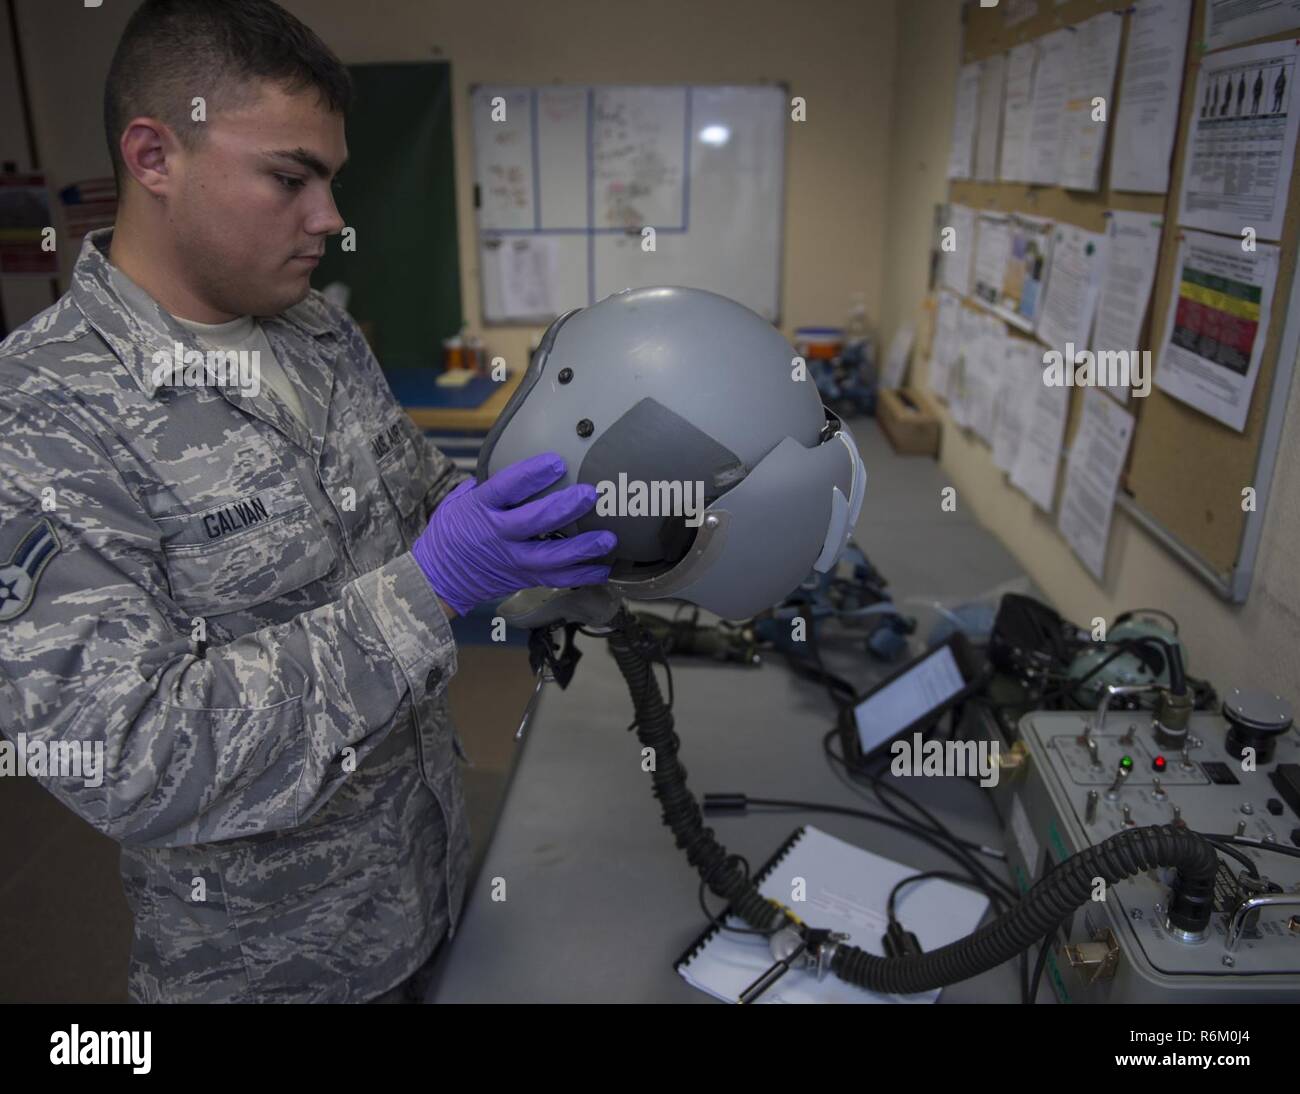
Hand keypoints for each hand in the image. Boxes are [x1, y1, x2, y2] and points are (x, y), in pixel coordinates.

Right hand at [411, 452, 615, 615]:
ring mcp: (513, 560)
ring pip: (552, 557)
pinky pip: (557, 579)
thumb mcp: (458, 502)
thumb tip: (512, 462)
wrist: (437, 579)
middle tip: (590, 495)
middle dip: (565, 507)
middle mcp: (498, 535)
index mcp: (480, 509)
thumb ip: (486, 485)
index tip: (556, 462)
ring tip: (607, 538)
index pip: (507, 488)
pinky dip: (582, 575)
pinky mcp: (524, 578)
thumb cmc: (449, 535)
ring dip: (582, 547)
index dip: (532, 475)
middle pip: (536, 521)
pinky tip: (603, 568)